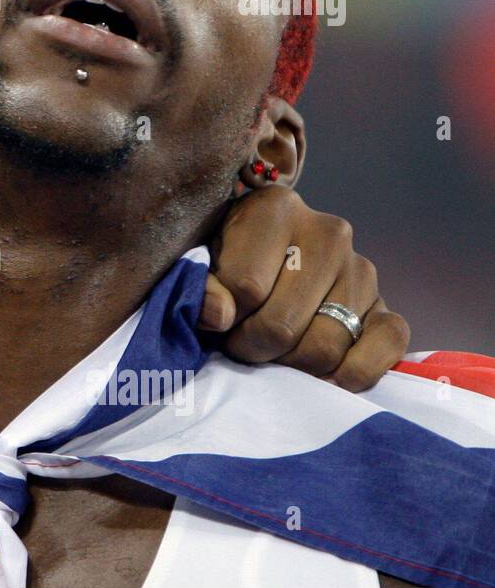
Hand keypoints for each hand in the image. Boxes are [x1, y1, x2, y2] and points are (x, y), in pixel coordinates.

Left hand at [199, 187, 409, 390]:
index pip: (246, 289)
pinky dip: (353, 373)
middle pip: (283, 326)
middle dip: (254, 348)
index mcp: (276, 209)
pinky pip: (386, 347)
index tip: (218, 319)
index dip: (224, 319)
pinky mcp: (386, 305)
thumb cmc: (226, 258)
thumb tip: (221, 316)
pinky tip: (324, 377)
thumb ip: (201, 287)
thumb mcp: (200, 261)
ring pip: (324, 348)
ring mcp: (362, 270)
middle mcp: (329, 233)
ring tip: (274, 351)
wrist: (267, 258)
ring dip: (291, 366)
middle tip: (242, 344)